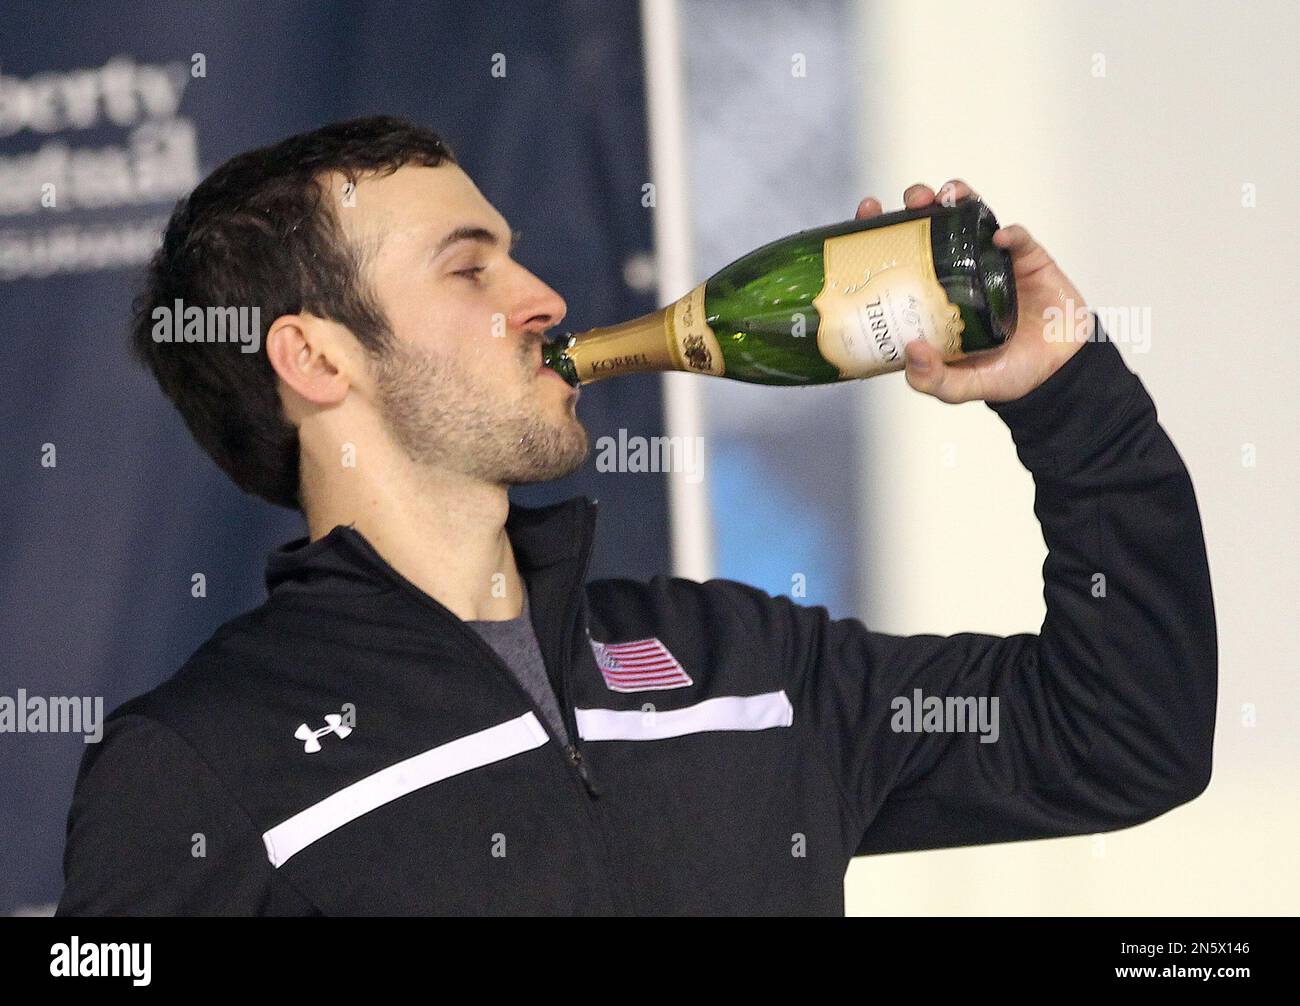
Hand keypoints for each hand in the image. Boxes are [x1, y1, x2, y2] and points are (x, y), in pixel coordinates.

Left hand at [855, 179, 1089, 402]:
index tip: (867, 212)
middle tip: (912, 201)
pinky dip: (1009, 233)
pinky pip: (1018, 238)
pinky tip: (999, 237)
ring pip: (970, 216)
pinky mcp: (1027, 260)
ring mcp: (991, 261)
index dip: (879, 229)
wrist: (1055, 374)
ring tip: (946, 196)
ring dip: (957, 197)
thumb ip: (933, 379)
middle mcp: (956, 270)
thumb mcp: (958, 386)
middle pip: (930, 224)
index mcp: (929, 294)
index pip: (897, 253)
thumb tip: (912, 352)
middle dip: (917, 202)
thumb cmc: (1001, 374)